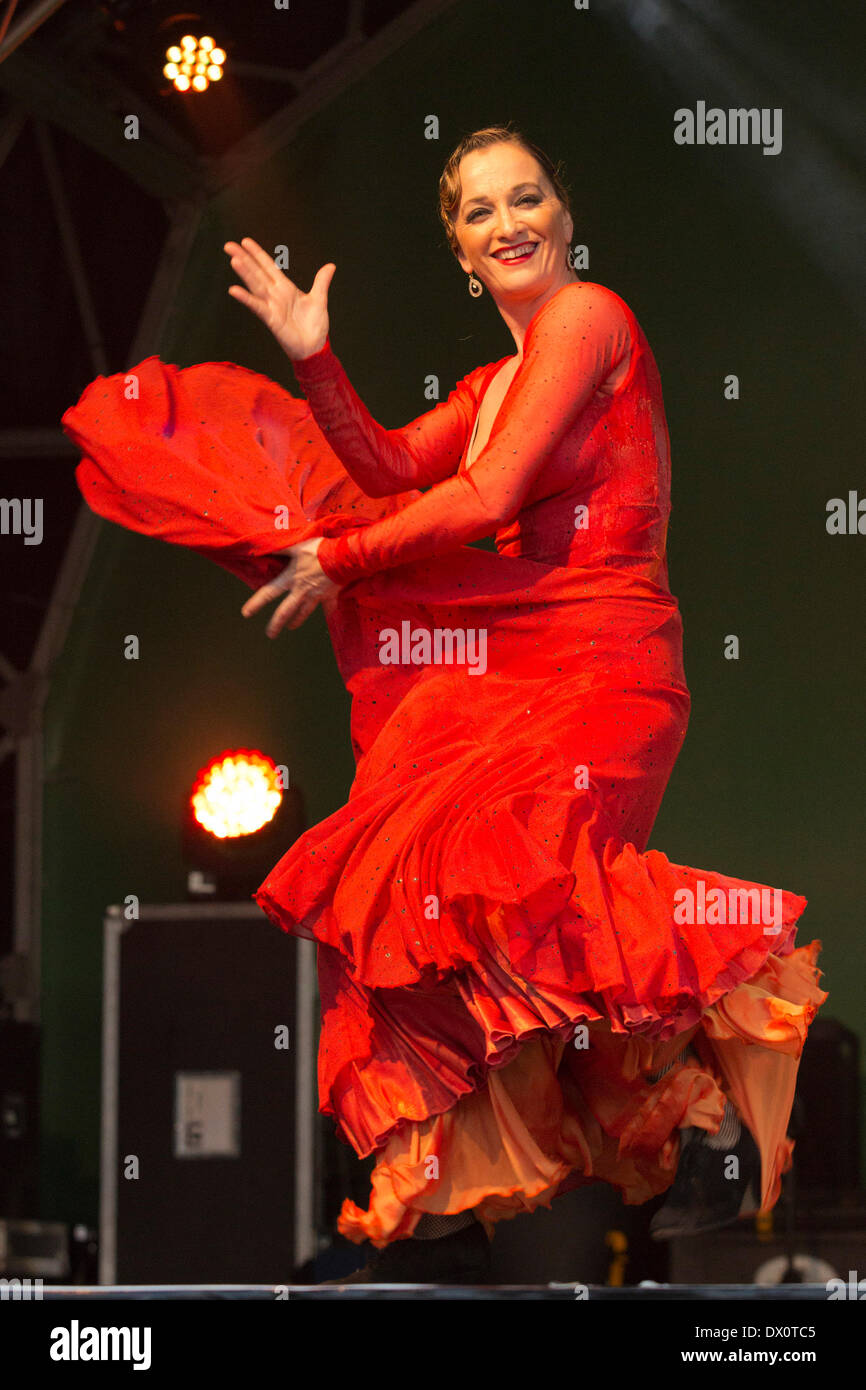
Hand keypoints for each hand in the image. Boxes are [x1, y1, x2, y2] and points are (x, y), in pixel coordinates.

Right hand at [223, 236, 335, 359]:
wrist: (315, 347)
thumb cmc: (315, 326)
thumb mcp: (319, 299)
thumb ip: (321, 282)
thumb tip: (331, 266)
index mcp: (285, 288)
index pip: (268, 267)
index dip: (257, 254)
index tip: (245, 242)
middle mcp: (275, 295)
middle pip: (257, 272)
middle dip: (244, 258)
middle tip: (229, 245)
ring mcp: (272, 306)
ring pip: (255, 285)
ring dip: (245, 272)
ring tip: (234, 259)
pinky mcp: (271, 319)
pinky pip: (257, 306)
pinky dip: (246, 298)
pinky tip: (234, 290)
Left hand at [242, 538, 340, 637]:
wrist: (343, 557)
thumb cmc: (318, 550)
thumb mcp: (297, 546)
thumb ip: (281, 548)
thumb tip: (264, 546)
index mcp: (290, 579)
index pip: (269, 593)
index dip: (256, 603)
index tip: (246, 613)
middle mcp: (301, 591)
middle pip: (285, 612)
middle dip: (276, 624)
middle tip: (270, 634)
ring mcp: (316, 595)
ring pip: (304, 613)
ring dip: (297, 621)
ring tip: (291, 627)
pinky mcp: (330, 595)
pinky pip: (329, 606)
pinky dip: (328, 611)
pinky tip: (328, 614)